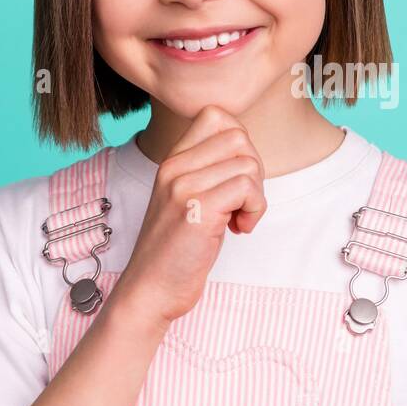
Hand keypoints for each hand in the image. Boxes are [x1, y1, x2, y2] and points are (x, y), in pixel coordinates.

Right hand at [114, 106, 266, 323]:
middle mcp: (174, 167)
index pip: (217, 116)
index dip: (240, 144)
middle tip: (241, 202)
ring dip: (256, 195)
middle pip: (239, 137)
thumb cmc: (177, 250)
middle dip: (254, 170)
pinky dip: (255, 210)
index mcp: (172, 160)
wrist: (150, 290)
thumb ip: (210, 172)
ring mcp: (183, 186)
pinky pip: (247, 188)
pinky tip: (238, 229)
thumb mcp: (189, 199)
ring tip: (238, 219)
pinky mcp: (196, 209)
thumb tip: (250, 154)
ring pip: (248, 163)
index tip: (235, 178)